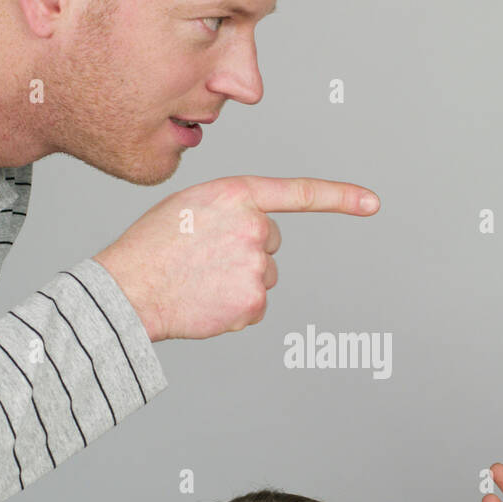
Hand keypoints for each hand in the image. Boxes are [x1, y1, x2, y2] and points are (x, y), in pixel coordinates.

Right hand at [93, 174, 379, 343]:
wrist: (129, 289)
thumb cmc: (153, 247)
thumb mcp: (191, 205)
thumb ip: (230, 209)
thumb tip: (259, 235)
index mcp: (238, 194)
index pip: (299, 193)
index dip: (340, 198)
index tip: (373, 203)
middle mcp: (255, 227)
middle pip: (271, 242)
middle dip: (246, 250)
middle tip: (204, 258)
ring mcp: (257, 266)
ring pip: (264, 275)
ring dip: (239, 280)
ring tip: (200, 280)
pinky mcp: (254, 301)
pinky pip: (255, 304)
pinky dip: (235, 308)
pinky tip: (206, 301)